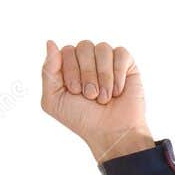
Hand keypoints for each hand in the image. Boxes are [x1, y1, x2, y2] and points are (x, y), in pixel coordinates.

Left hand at [41, 39, 153, 161]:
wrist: (110, 132)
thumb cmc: (81, 118)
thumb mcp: (53, 100)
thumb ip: (48, 72)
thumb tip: (50, 42)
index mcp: (68, 65)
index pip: (66, 50)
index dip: (71, 71)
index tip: (75, 92)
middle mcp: (87, 59)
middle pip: (84, 46)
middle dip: (86, 74)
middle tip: (90, 96)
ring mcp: (107, 60)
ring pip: (102, 48)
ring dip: (102, 77)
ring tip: (104, 97)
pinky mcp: (126, 63)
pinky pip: (120, 53)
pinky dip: (117, 75)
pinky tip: (117, 91)